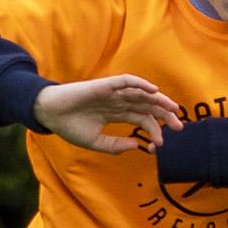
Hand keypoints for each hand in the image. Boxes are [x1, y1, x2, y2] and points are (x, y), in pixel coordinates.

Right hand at [35, 74, 180, 154]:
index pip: (142, 119)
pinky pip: (126, 81)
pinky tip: (153, 90)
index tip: (159, 144)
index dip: (153, 131)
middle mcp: (117, 102)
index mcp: (115, 113)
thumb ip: (116, 145)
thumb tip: (138, 145)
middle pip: (147, 106)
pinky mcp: (104, 86)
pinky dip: (140, 83)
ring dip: (159, 100)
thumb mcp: (95, 142)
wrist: (48, 113)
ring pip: (142, 93)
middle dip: (165, 115)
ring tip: (174, 109)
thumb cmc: (68, 126)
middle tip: (179, 127)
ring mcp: (112, 93)